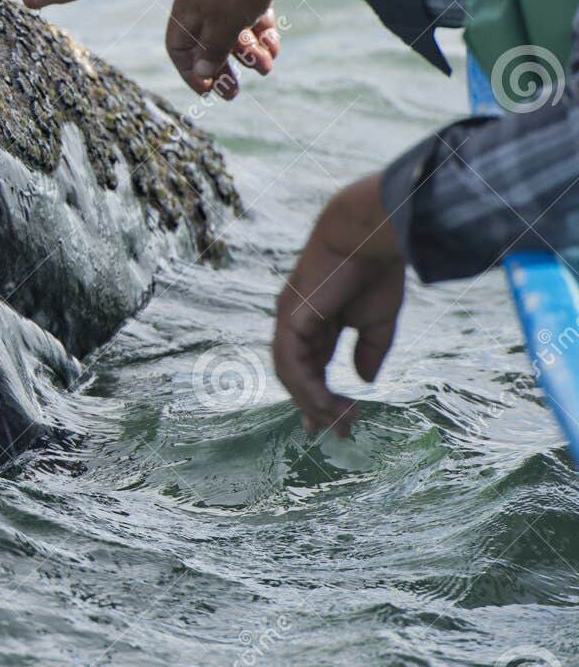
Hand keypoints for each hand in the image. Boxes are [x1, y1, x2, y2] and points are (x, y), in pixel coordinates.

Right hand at [166, 0, 285, 99]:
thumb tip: (201, 74)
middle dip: (222, 68)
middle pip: (207, 42)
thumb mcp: (223, 25)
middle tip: (234, 94)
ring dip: (249, 54)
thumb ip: (211, 52)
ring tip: (267, 67)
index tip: (208, 91)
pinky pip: (251, 18)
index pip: (178, 46)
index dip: (190, 71)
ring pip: (234, 32)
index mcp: (186, 4)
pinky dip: (261, 35)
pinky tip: (275, 47)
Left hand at [272, 174, 404, 437]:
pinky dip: (306, 387)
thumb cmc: (374, 270)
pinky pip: (292, 363)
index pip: (311, 369)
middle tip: (340, 432)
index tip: (339, 424)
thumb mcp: (377, 321)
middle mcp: (295, 325)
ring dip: (313, 402)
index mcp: (315, 324)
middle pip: (298, 377)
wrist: (368, 235)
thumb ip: (370, 351)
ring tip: (340, 421)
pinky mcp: (290, 318)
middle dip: (316, 407)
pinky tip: (326, 404)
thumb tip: (364, 382)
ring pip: (291, 375)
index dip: (321, 397)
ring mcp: (288, 321)